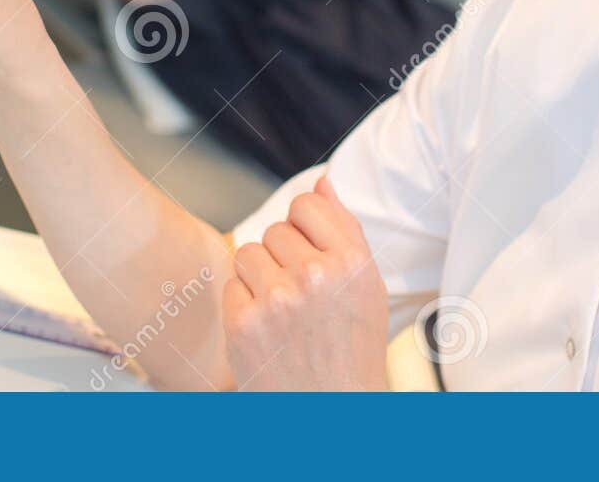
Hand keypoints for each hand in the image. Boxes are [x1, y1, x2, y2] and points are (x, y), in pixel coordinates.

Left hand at [223, 174, 388, 390]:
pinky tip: (266, 330)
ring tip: (282, 311)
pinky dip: (243, 305)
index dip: (304, 227)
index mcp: (351, 263)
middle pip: (275, 230)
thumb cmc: (353, 352)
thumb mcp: (367, 289)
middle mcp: (315, 276)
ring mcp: (276, 301)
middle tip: (301, 296)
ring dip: (259, 277)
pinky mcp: (244, 325)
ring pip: (248, 253)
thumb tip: (322, 182)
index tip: (310, 253)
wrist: (333, 415)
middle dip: (283, 257)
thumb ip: (344, 230)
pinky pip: (231, 286)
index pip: (305, 204)